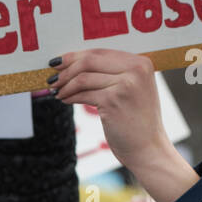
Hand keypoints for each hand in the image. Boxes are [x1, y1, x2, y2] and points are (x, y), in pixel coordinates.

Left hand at [48, 48, 197, 201]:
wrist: (149, 149)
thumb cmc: (137, 123)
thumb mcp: (132, 91)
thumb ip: (115, 75)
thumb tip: (78, 65)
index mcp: (141, 62)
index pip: (100, 52)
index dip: (76, 55)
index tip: (60, 62)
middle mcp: (135, 69)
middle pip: (90, 60)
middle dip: (66, 67)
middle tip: (52, 77)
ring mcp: (125, 85)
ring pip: (83, 77)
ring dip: (65, 84)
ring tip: (56, 91)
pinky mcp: (113, 101)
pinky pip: (83, 94)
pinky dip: (70, 96)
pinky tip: (63, 99)